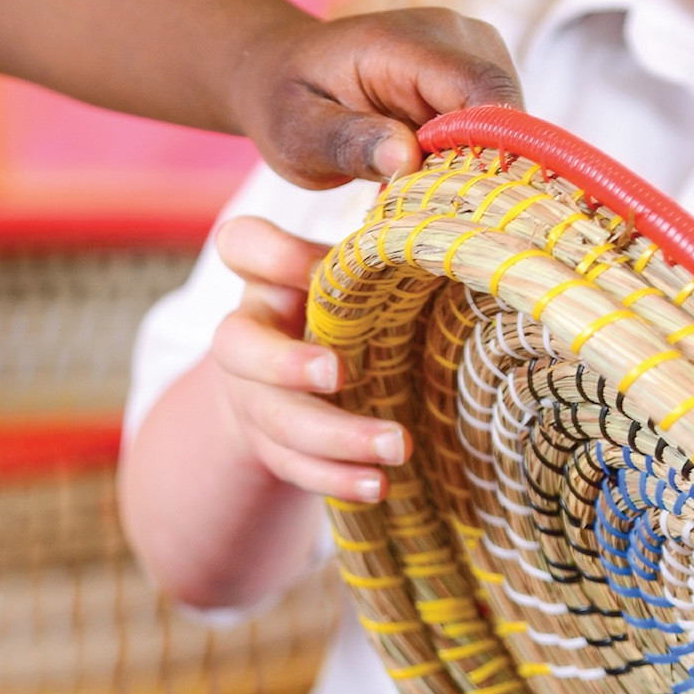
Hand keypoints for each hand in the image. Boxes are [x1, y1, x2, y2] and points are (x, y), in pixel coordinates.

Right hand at [212, 215, 410, 501]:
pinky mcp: (270, 447)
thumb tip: (454, 208)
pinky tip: (380, 485)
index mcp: (263, 278)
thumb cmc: (340, 310)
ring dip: (335, 437)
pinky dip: (337, 479)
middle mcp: (245, 335)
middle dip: (288, 364)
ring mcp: (252, 398)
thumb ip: (378, 251)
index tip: (317, 266)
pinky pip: (294, 468)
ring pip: (275, 419)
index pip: (239, 247)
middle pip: (241, 350)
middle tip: (340, 373)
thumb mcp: (349, 275)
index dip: (270, 255)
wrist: (290, 387)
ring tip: (396, 449)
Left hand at [231, 8, 519, 187]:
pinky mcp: (476, 80)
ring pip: (510, 126)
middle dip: (485, 169)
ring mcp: (474, 53)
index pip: (483, 91)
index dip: (490, 150)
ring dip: (481, 169)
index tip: (468, 205)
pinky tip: (439, 184)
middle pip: (508, 112)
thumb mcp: (298, 134)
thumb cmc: (286, 104)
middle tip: (440, 214)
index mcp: (408, 45)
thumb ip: (350, 143)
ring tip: (433, 199)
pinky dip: (476, 163)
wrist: (284, 71)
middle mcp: (457, 37)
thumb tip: (406, 158)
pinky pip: (498, 129)